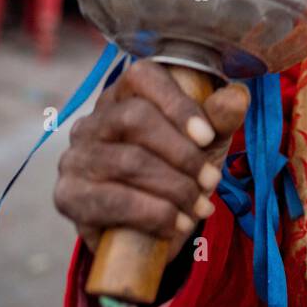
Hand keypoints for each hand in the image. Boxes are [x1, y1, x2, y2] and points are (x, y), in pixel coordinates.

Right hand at [53, 61, 250, 257]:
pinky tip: (178, 224)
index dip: (177, 104)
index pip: (143, 77)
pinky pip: (114, 201)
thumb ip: (220, 118)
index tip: (207, 136)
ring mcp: (76, 158)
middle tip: (212, 181)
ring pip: (128, 162)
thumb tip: (238, 95)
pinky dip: (155, 214)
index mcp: (124, 95)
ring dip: (175, 187)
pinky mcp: (69, 196)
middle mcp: (92, 121)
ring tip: (201, 207)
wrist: (150, 229)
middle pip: (135, 118)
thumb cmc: (178, 172)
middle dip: (183, 154)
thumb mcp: (206, 144)